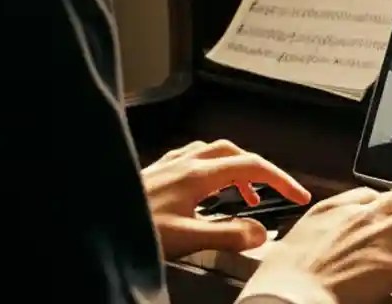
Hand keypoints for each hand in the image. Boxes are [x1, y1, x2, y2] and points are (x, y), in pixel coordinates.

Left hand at [141, 139, 309, 257]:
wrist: (93, 218)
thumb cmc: (135, 229)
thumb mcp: (186, 238)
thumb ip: (228, 235)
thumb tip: (262, 232)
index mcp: (197, 174)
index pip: (252, 166)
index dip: (280, 179)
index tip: (298, 196)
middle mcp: (184, 163)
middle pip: (233, 152)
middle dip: (258, 169)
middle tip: (271, 192)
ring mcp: (167, 165)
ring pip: (211, 153)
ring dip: (233, 167)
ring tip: (241, 193)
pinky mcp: (154, 173)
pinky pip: (190, 159)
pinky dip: (208, 168)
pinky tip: (202, 189)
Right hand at [248, 184, 391, 302]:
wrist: (287, 292)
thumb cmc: (286, 272)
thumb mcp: (297, 232)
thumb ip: (318, 223)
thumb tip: (325, 226)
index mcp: (341, 209)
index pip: (376, 194)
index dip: (390, 207)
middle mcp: (366, 218)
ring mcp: (380, 242)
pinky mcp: (389, 270)